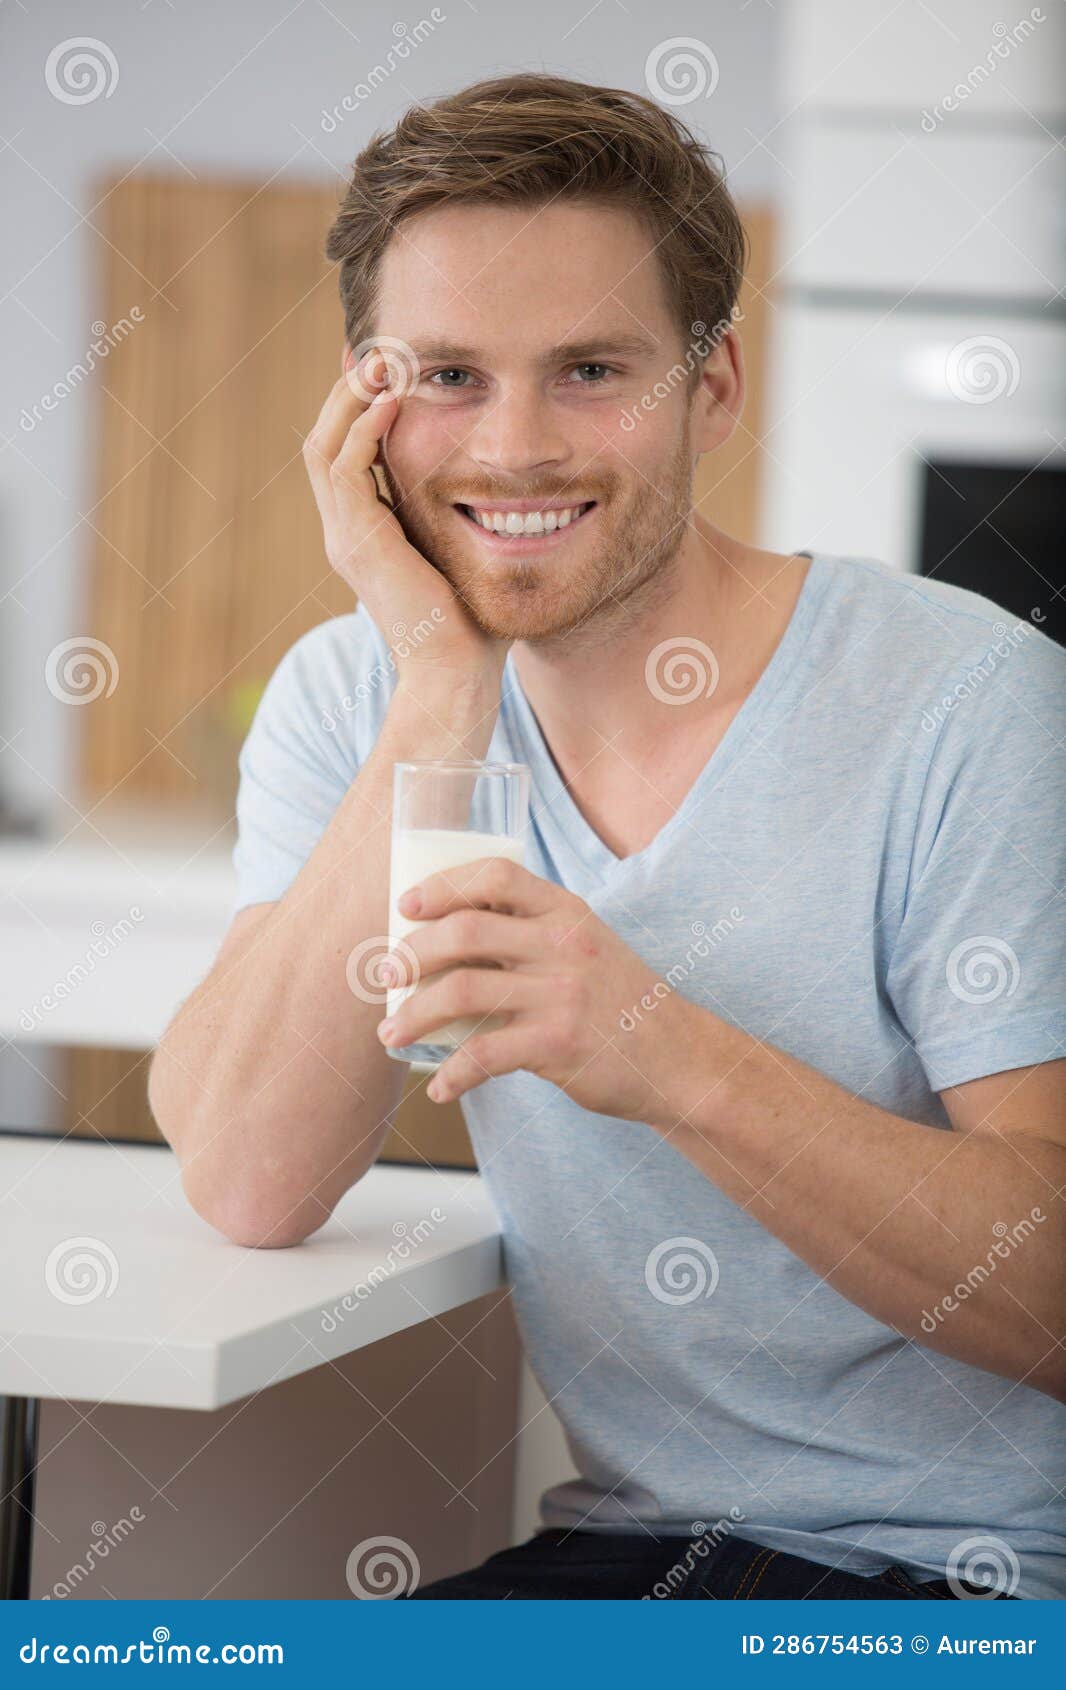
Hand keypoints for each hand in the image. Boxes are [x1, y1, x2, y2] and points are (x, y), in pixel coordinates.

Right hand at [301, 344, 508, 689]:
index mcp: (366, 532)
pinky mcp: (358, 542)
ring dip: (353, 397)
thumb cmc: (475, 623)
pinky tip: (395, 398)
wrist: (456, 673)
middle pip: (325, 438)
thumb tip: (508, 485)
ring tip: (386, 357)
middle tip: (384, 344)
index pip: (348, 452)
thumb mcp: (468, 552)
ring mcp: (345, 537)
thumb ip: (468, 515)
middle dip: (351, 388)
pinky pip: (345, 469)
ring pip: (325, 445)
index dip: (362, 405)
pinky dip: (366, 428)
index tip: (391, 363)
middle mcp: (346, 531)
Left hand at [375, 856, 705, 1122]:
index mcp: (567, 912)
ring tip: (391, 1033)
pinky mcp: (559, 1044)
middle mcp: (563, 945)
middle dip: (410, 954)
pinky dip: (452, 1073)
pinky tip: (439, 1087)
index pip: (496, 876)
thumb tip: (452, 941)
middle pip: (464, 933)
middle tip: (385, 975)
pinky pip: (484, 1055)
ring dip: (414, 1015)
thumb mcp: (588, 947)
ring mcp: (562, 995)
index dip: (442, 885)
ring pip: (461, 993)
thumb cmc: (620, 1004)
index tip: (407, 905)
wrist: (678, 1059)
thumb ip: (535, 936)